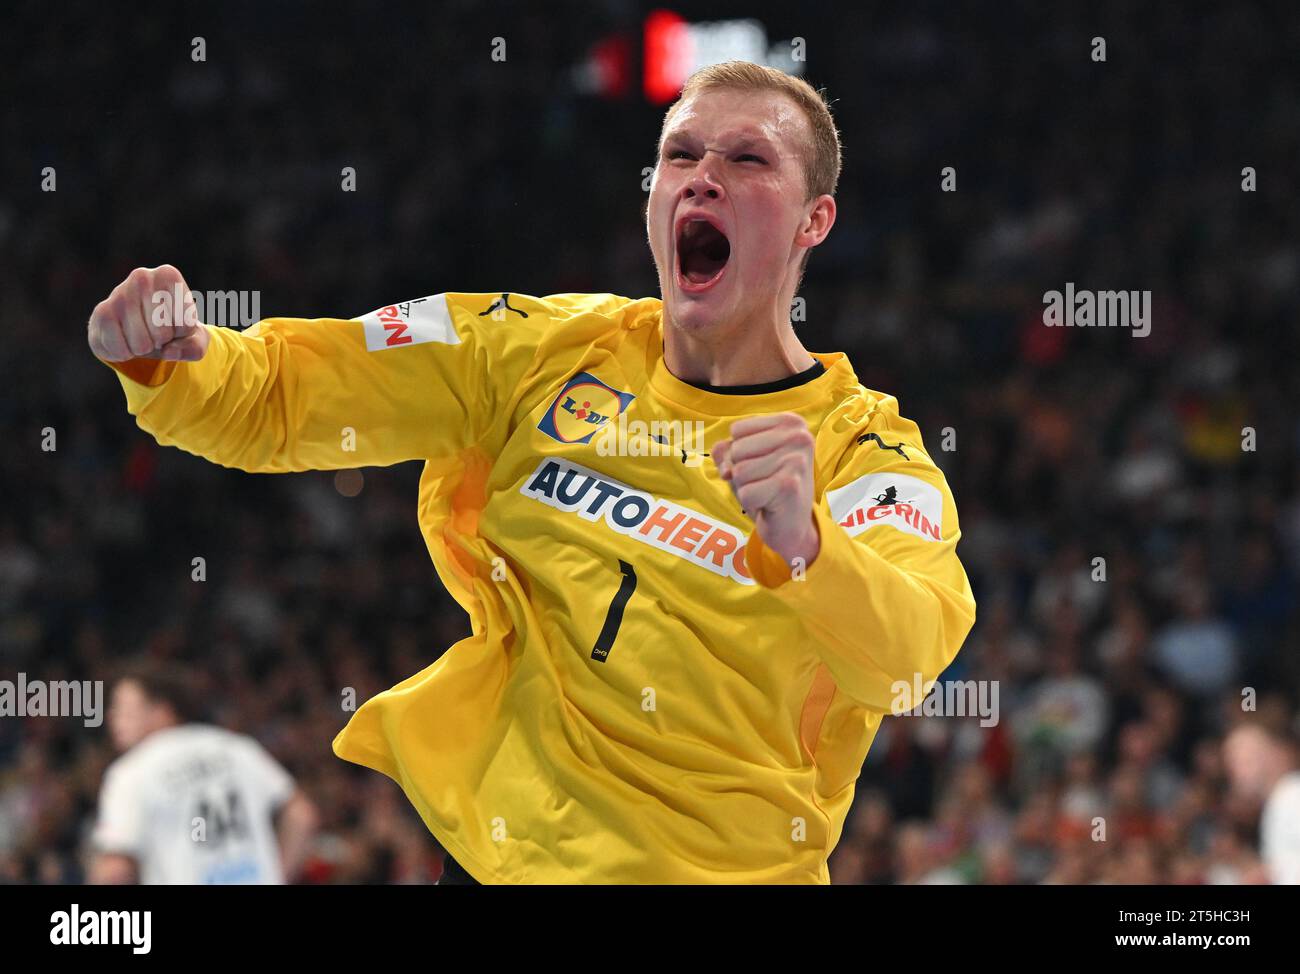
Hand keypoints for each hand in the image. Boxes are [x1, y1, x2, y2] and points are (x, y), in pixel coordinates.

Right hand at [88, 264, 208, 362]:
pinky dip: (126, 353)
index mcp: (169, 276)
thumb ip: (194, 348)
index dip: (182, 333)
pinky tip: (125, 338)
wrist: (137, 326)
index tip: (175, 321)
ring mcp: (118, 293)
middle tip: (156, 329)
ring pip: (142, 344)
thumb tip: (169, 351)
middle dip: (162, 341)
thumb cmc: (172, 328)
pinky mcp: (101, 312)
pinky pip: (121, 349)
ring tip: (142, 333)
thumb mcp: (194, 338)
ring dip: (144, 348)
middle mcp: (142, 277)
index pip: (186, 323)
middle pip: (163, 333)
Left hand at [712, 412, 819, 568]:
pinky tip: (769, 505)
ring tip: (766, 492)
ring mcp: (796, 460)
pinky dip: (750, 503)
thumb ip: (726, 451)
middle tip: (764, 482)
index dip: (739, 453)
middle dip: (741, 472)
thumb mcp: (745, 461)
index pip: (737, 429)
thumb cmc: (767, 487)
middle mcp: (798, 436)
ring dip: (746, 488)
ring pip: (739, 471)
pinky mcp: (788, 485)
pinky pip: (745, 493)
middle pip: (737, 449)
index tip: (762, 465)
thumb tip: (726, 466)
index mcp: (790, 422)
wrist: (792, 527)